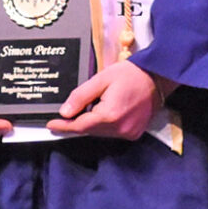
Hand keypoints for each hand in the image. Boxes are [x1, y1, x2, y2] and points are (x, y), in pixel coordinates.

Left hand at [48, 60, 168, 140]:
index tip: (50, 125)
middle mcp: (119, 128)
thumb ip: (81, 96)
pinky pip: (112, 133)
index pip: (79, 126)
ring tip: (93, 107)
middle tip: (67, 113)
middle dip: (78, 122)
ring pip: (100, 133)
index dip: (63, 126)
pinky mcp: (134, 133)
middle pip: (89, 130)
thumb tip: (65, 112)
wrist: (157, 78)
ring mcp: (128, 133)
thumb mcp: (101, 79)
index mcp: (109, 115)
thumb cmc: (130, 74)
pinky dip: (104, 125)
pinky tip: (106, 111)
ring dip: (92, 123)